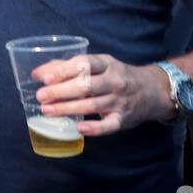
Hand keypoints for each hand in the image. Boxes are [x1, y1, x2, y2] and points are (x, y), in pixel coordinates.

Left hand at [33, 54, 171, 135]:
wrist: (153, 91)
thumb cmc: (117, 76)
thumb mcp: (99, 65)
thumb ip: (69, 66)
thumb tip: (39, 72)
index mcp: (107, 63)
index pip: (84, 64)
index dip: (63, 71)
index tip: (44, 78)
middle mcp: (115, 81)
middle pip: (86, 85)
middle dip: (61, 91)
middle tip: (41, 96)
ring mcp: (120, 101)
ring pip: (92, 105)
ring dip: (68, 109)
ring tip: (47, 111)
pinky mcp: (123, 119)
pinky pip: (109, 125)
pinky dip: (94, 128)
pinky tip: (79, 128)